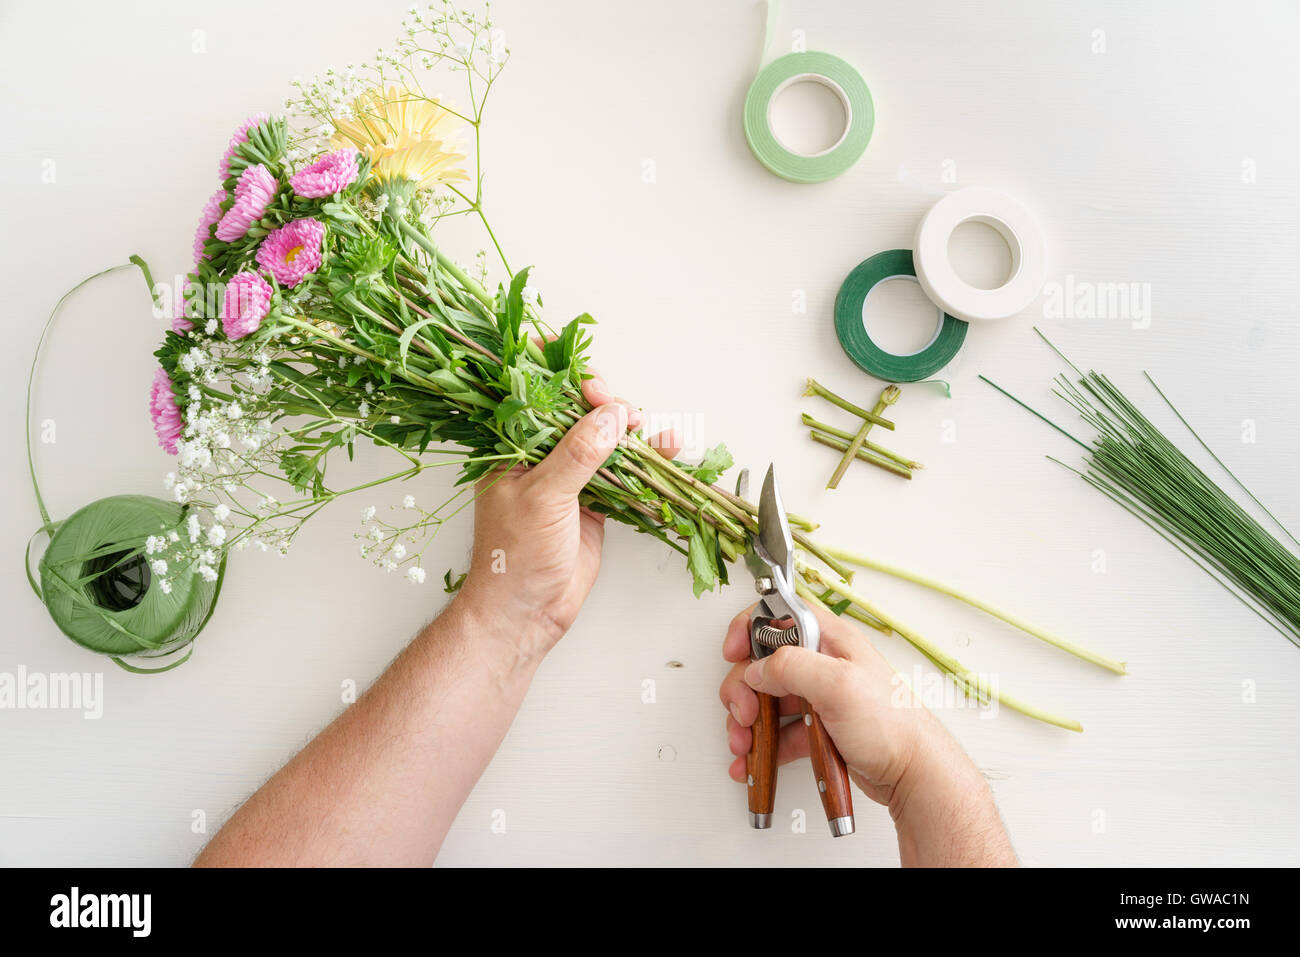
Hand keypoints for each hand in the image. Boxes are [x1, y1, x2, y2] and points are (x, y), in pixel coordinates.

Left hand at [457, 372, 680, 657]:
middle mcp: (541, 457)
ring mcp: (569, 478)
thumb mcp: (543, 497)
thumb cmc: (513, 557)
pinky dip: (646, 459)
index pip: (535, 395)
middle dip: (604, 402)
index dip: (562, 378)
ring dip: (631, 428)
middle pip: (577, 412)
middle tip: (620, 409)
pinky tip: (666, 447)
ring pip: (605, 438)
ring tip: (648, 428)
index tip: (589, 380)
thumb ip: (579, 454)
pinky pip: (623, 471)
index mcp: (511, 448)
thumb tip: (610, 415)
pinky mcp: (594, 501)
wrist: (525, 614)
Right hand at [718, 603, 1016, 864]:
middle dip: (742, 689)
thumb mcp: (839, 685)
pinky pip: (778, 732)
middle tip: (743, 713)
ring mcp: (819, 698)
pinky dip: (761, 747)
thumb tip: (757, 668)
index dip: (749, 628)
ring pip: (766, 700)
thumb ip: (791, 667)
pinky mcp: (818, 728)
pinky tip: (753, 761)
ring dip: (746, 723)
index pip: (779, 615)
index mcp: (830, 641)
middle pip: (763, 664)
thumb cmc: (893, 726)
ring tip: (744, 746)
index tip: (732, 651)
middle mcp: (823, 665)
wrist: (913, 773)